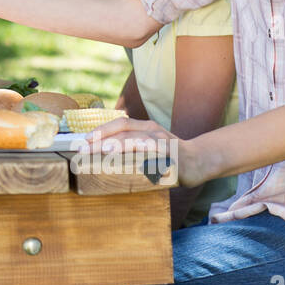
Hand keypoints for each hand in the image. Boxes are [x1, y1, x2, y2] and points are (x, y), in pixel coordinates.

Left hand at [77, 118, 208, 188]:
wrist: (199, 160)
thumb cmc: (168, 155)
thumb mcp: (148, 145)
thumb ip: (130, 146)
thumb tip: (101, 150)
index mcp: (145, 127)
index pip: (120, 123)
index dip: (102, 130)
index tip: (84, 139)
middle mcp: (153, 132)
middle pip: (125, 132)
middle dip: (102, 140)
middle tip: (84, 149)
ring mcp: (164, 144)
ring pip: (139, 141)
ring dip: (120, 145)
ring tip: (105, 151)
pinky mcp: (173, 158)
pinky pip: (157, 157)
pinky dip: (145, 157)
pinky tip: (133, 159)